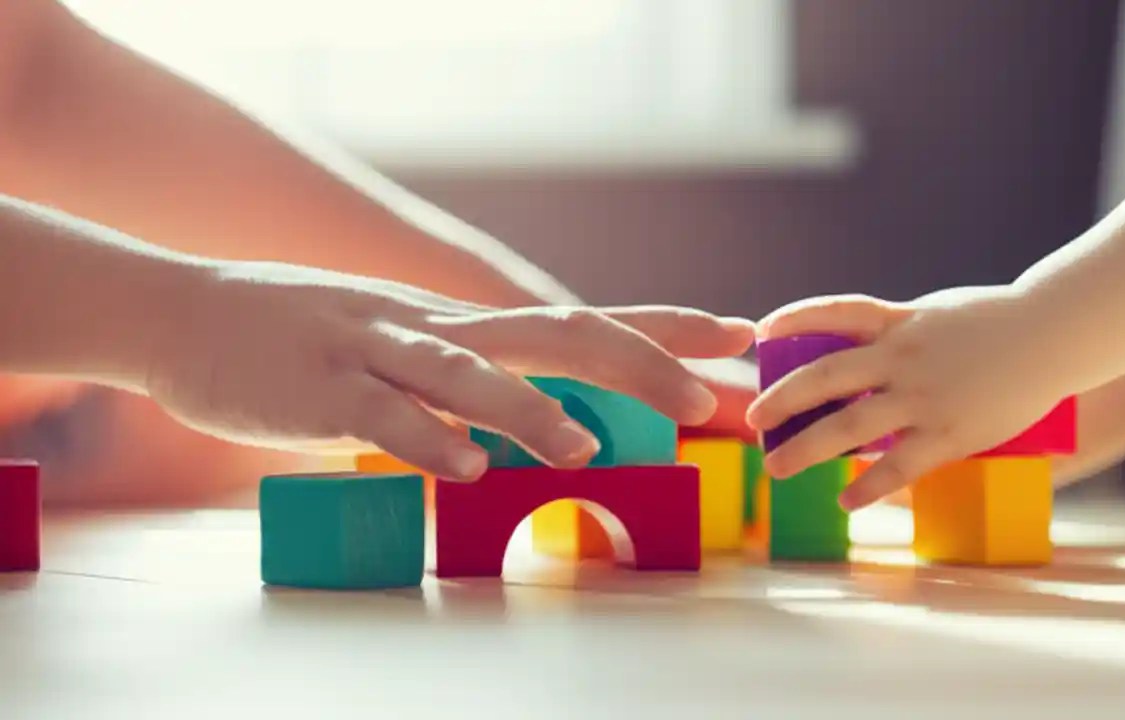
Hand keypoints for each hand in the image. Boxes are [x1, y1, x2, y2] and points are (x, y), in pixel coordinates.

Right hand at [143, 260, 753, 481]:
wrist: (186, 311)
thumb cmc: (305, 338)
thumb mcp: (402, 347)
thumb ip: (462, 379)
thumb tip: (525, 420)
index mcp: (463, 326)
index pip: (583, 318)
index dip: (663, 326)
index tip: (736, 334)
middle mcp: (435, 330)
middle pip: (554, 335)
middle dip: (638, 363)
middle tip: (710, 396)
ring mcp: (378, 353)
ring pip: (470, 375)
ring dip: (530, 411)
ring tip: (583, 449)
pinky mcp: (321, 390)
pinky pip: (382, 417)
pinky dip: (426, 439)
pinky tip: (464, 468)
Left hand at [745, 287, 1069, 509]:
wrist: (1055, 334)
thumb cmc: (995, 324)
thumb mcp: (936, 315)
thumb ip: (894, 333)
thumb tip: (852, 357)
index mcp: (900, 321)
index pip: (836, 311)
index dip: (795, 318)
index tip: (760, 331)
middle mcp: (903, 356)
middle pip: (825, 375)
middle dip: (783, 399)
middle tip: (754, 419)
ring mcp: (924, 396)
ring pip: (850, 425)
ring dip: (808, 449)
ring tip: (777, 469)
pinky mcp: (950, 432)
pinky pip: (899, 465)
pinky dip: (868, 486)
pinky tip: (845, 500)